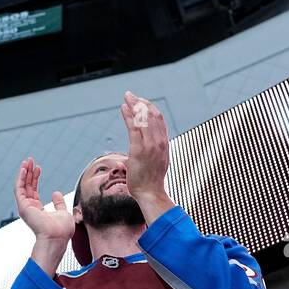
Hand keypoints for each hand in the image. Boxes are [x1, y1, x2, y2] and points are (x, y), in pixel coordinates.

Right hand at [14, 157, 73, 241]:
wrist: (57, 237)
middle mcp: (30, 208)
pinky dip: (20, 179)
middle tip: (31, 160)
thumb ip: (59, 203)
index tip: (38, 168)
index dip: (35, 178)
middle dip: (28, 173)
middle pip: (27, 187)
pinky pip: (19, 189)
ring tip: (27, 161)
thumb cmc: (62, 230)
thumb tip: (56, 193)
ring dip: (24, 173)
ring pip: (22, 186)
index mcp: (38, 210)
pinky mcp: (23, 207)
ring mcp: (26, 208)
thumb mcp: (62, 212)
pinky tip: (24, 169)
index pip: (34, 191)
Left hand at [120, 91, 172, 214]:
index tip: (141, 102)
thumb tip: (139, 153)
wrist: (151, 193)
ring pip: (143, 119)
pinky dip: (129, 116)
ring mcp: (150, 146)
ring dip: (134, 105)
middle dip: (141, 103)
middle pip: (152, 115)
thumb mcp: (156, 163)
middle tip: (132, 95)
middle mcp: (159, 142)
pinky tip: (124, 108)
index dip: (150, 108)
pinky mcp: (138, 150)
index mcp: (164, 144)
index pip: (160, 120)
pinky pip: (134, 128)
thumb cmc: (151, 181)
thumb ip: (151, 153)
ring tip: (127, 97)